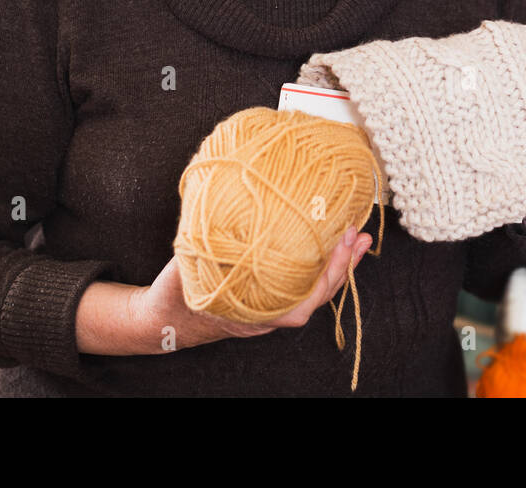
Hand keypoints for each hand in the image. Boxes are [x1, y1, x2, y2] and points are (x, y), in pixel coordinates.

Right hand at [132, 225, 373, 350]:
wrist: (165, 318)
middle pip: (320, 294)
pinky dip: (318, 264)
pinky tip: (327, 244)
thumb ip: (217, 246)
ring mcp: (273, 308)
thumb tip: (235, 208)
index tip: (343, 240)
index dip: (330, 269)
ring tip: (358, 237)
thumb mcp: (194, 267)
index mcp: (258, 311)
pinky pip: (302, 283)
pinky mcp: (271, 296)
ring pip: (314, 290)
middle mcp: (271, 314)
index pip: (308, 297)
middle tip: (360, 234)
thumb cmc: (179, 293)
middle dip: (344, 264)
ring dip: (337, 263)